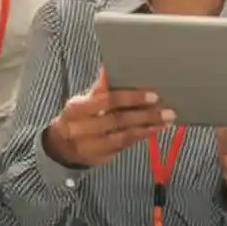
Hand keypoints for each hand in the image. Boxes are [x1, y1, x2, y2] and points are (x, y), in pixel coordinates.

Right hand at [43, 67, 173, 166]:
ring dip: (148, 127)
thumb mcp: (82, 101)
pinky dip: (141, 136)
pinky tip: (155, 130)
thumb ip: (99, 88)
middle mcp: (82, 128)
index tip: (153, 95)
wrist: (59, 147)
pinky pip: (125, 145)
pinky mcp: (100, 158)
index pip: (107, 100)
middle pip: (119, 120)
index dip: (131, 98)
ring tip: (166, 120)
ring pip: (124, 136)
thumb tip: (109, 67)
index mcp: (77, 108)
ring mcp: (91, 146)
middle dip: (145, 114)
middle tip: (167, 110)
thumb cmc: (76, 118)